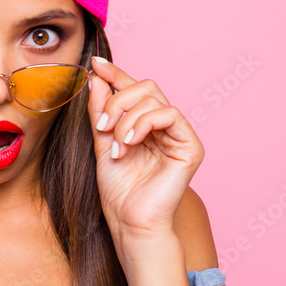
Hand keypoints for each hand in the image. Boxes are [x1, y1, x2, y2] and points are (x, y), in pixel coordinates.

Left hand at [86, 56, 204, 241]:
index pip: (133, 90)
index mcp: (145, 124)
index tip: (95, 64)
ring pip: (154, 99)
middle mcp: (165, 126)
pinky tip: (129, 143)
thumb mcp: (102, 142)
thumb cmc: (118, 189)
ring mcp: (179, 135)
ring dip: (127, 118)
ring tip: (117, 145)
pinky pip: (170, 114)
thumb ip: (101, 110)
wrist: (129, 221)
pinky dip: (143, 123)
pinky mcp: (191, 146)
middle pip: (145, 87)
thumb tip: (97, 77)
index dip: (116, 73)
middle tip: (102, 126)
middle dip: (118, 101)